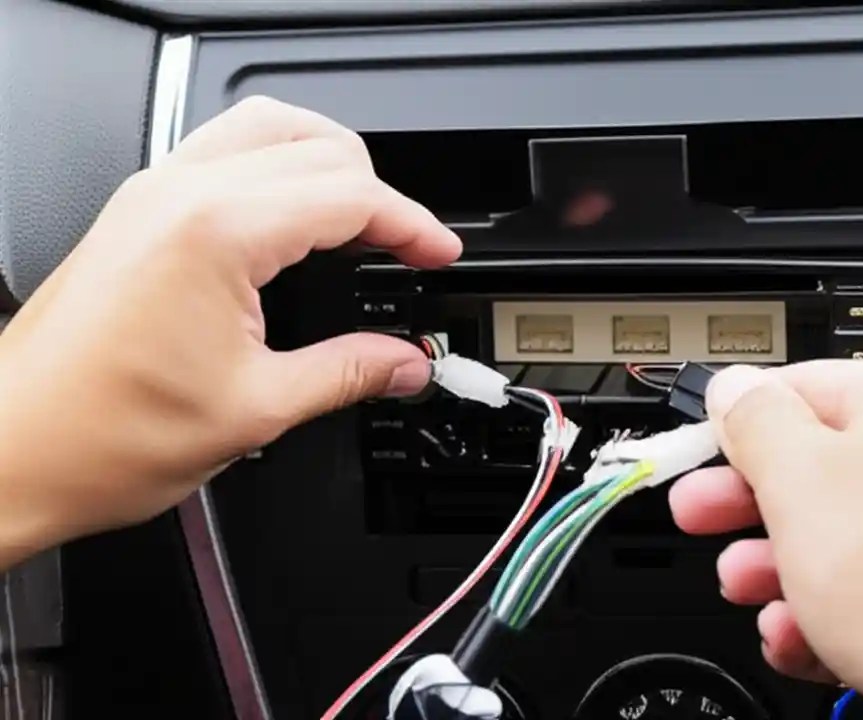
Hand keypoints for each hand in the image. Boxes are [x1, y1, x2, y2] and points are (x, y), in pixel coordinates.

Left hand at [0, 96, 458, 566]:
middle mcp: (181, 194)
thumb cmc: (100, 436)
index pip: (349, 194)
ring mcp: (153, 195)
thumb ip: (350, 374)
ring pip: (270, 128)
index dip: (412, 225)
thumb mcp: (256, 409)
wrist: (10, 453)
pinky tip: (297, 220)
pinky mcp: (137, 211)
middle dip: (380, 193)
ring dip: (329, 164)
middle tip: (409, 250)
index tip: (440, 256)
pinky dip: (279, 168)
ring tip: (364, 221)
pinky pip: (225, 149)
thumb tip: (407, 362)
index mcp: (216, 232)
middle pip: (319, 146)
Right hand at [668, 361, 862, 705]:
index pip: (800, 390)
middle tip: (704, 518)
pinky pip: (862, 601)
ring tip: (749, 588)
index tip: (696, 454)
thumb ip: (755, 423)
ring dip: (775, 570)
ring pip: (832, 544)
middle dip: (746, 505)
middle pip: (810, 471)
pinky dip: (819, 620)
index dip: (736, 422)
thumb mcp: (800, 474)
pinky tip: (796, 638)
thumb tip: (734, 387)